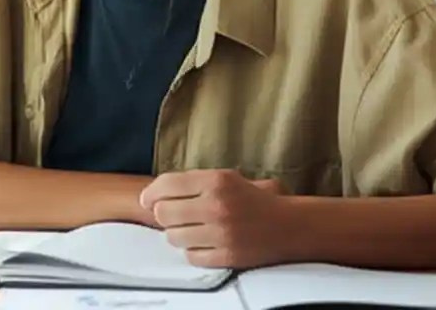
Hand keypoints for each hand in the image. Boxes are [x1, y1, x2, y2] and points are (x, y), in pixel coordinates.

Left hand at [139, 169, 291, 268]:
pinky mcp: (228, 256)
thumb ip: (192, 183)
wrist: (289, 225)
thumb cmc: (253, 200)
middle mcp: (217, 205)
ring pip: (174, 237)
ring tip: (192, 230)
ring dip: (178, 234)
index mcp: (216, 180)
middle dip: (165, 215)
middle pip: (164, 213)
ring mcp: (222, 233)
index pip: (166, 184)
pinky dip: (194, 252)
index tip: (146, 200)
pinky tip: (205, 244)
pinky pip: (191, 256)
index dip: (151, 193)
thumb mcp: (225, 178)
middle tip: (174, 216)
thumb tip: (152, 194)